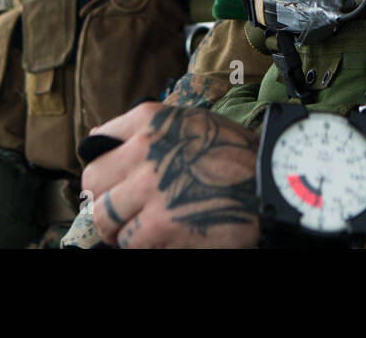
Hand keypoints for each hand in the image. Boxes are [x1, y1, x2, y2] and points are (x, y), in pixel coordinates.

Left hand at [81, 102, 260, 248]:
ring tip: (141, 228)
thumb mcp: (189, 122)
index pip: (98, 144)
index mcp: (148, 120)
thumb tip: (103, 142)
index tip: (111, 182)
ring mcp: (149, 189)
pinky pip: (130, 242)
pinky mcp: (160, 225)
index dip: (104, 169)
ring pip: (105, 219)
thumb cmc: (235, 153)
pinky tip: (162, 238)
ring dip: (121, 228)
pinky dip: (141, 245)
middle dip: (104, 201)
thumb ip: (147, 131)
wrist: (271, 179)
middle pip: (94, 183)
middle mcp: (143, 150)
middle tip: (122, 212)